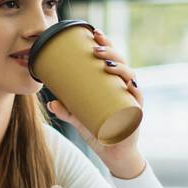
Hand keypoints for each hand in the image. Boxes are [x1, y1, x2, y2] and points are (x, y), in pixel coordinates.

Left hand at [45, 27, 144, 175]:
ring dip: (120, 68)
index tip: (94, 33)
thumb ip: (66, 111)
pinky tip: (129, 84)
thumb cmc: (99, 132)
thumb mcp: (79, 119)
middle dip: (111, 52)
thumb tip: (50, 102)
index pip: (111, 59)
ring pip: (131, 77)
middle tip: (95, 48)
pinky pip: (137, 99)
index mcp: (113, 84)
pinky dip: (134, 90)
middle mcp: (125, 88)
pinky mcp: (136, 114)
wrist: (113, 154)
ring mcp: (131, 100)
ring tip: (106, 64)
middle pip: (121, 63)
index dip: (106, 44)